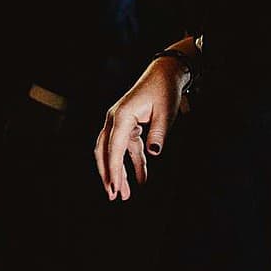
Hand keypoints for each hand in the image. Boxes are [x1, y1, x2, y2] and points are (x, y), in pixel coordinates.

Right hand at [96, 55, 187, 200]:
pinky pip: (127, 149)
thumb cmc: (164, 91)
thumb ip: (159, 134)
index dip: (113, 170)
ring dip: (118, 172)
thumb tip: (153, 153)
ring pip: (113, 152)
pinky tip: (140, 180)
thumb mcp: (166, 113)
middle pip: (104, 152)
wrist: (164, 74)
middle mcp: (115, 120)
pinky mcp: (128, 126)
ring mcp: (120, 123)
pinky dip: (132, 164)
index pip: (113, 148)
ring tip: (123, 194)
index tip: (114, 187)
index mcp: (121, 116)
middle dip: (108, 175)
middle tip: (113, 195)